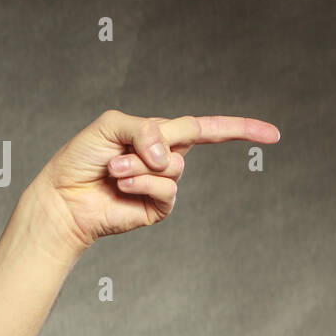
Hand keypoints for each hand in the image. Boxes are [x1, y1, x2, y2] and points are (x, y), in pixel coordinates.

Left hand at [26, 109, 280, 256]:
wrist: (62, 198)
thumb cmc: (81, 159)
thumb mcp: (111, 126)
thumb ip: (146, 130)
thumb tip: (169, 155)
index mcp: (158, 134)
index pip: (206, 128)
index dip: (241, 128)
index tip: (273, 134)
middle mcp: (165, 158)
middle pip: (192, 141)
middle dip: (154, 146)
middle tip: (114, 159)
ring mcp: (162, 185)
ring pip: (175, 166)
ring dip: (138, 166)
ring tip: (112, 171)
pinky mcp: (157, 208)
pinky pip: (166, 189)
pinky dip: (142, 183)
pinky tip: (121, 185)